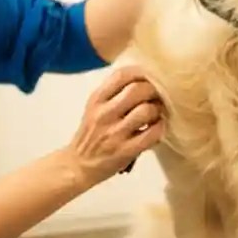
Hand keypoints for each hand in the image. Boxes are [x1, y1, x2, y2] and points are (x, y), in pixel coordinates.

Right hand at [66, 66, 165, 184]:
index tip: (150, 76)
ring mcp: (115, 133)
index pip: (122, 75)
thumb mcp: (94, 108)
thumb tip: (144, 79)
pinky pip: (152, 134)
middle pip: (137, 89)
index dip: (141, 73)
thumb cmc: (91, 134)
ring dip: (157, 111)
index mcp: (97, 100)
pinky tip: (156, 129)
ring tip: (156, 114)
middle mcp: (104, 114)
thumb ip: (113, 93)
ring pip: (146, 110)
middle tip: (157, 97)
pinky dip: (159, 129)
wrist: (78, 164)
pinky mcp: (125, 151)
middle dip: (153, 91)